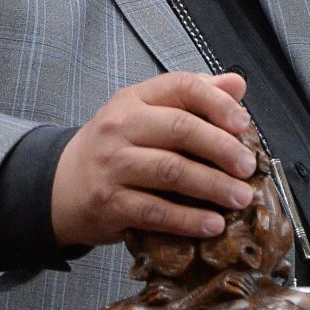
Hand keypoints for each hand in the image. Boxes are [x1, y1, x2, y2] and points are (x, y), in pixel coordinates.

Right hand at [51, 72, 256, 246]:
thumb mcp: (146, 114)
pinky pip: (156, 212)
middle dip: (221, 148)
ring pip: (171, 171)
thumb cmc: (115, 148)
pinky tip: (213, 224)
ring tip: (240, 198)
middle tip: (248, 167)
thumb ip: (192, 98)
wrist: (62, 185)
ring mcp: (112, 165)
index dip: (217, 103)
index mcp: (135, 99)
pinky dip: (188, 219)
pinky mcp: (109, 203)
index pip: (181, 86)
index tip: (243, 124)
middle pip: (180, 129)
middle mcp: (120, 126)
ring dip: (213, 186)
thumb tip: (237, 84)